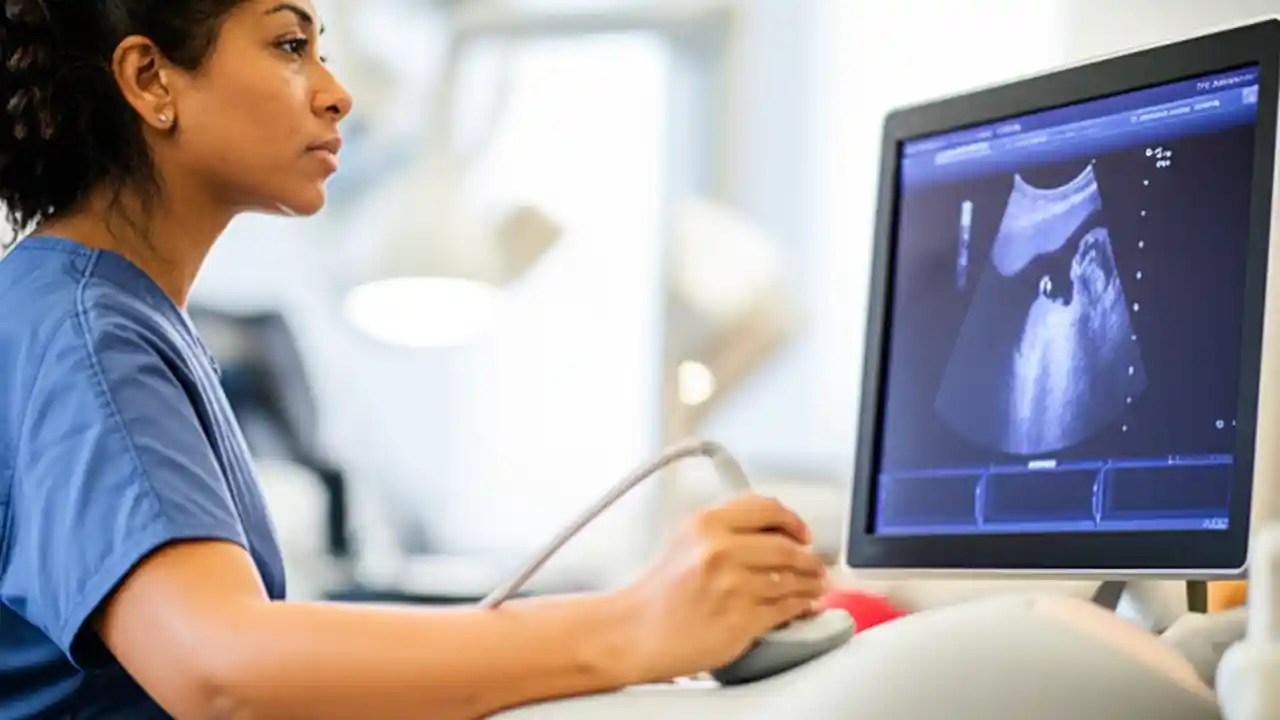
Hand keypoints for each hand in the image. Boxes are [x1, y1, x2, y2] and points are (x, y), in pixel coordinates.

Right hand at [617, 494, 828, 683]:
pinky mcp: (741, 619)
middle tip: (816, 564)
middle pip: (787, 546)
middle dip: (809, 557)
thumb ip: (726, 527)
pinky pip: (786, 609)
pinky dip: (803, 606)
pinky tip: (805, 605)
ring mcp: (733, 586)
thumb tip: (773, 529)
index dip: (793, 521)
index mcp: (707, 523)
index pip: (767, 509)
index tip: (803, 533)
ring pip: (792, 578)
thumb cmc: (659, 591)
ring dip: (811, 583)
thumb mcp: (686, 539)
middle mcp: (721, 550)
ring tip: (816, 585)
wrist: (635, 631)